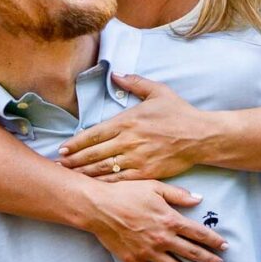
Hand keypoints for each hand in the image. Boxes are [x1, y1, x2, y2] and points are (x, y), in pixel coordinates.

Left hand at [59, 73, 218, 181]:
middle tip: (59, 165)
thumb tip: (116, 74)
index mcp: (127, 121)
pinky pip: (119, 180)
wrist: (201, 136)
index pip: (94, 133)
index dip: (76, 142)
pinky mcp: (146, 173)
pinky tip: (93, 187)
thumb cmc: (179, 113)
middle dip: (74, 160)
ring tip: (69, 176)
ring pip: (103, 168)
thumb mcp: (158, 92)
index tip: (62, 149)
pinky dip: (104, 184)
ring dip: (84, 173)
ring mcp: (136, 158)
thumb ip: (135, 82)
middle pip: (94, 153)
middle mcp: (128, 140)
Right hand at [80, 179, 227, 261]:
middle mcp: (163, 238)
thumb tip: (199, 199)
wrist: (98, 207)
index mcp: (170, 220)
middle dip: (208, 261)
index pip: (198, 233)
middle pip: (191, 252)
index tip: (225, 247)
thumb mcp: (154, 187)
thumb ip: (178, 195)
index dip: (214, 241)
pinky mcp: (133, 260)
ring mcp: (148, 252)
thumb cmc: (125, 193)